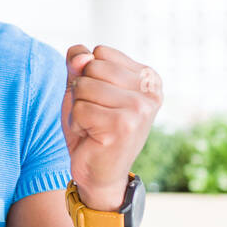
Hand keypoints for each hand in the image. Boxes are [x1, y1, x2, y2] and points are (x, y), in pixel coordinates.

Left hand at [61, 44, 162, 210]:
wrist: (98, 174)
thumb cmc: (91, 128)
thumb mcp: (82, 88)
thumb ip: (79, 63)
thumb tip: (81, 57)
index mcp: (148, 77)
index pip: (100, 52)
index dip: (88, 75)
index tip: (102, 99)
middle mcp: (150, 91)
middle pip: (92, 66)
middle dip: (82, 91)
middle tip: (96, 115)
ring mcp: (139, 109)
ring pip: (84, 86)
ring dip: (78, 108)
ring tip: (93, 126)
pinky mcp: (122, 126)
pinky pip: (80, 108)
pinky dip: (77, 123)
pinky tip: (91, 137)